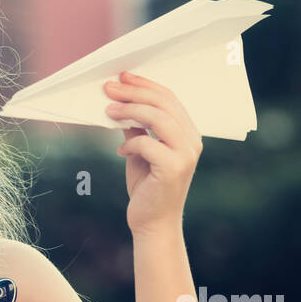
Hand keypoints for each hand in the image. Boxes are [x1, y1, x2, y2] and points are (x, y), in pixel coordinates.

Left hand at [104, 71, 202, 235]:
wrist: (152, 224)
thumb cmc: (147, 187)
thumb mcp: (140, 151)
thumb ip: (136, 127)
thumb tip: (120, 102)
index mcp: (188, 133)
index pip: (169, 99)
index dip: (145, 85)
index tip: (122, 77)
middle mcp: (192, 141)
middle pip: (164, 104)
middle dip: (133, 93)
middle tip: (108, 88)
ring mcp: (186, 155)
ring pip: (159, 118)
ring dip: (130, 110)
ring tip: (108, 110)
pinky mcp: (174, 168)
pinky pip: (148, 144)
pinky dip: (131, 143)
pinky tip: (120, 151)